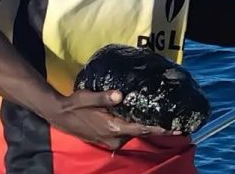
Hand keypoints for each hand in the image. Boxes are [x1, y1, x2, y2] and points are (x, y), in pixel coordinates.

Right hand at [45, 89, 172, 149]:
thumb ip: (103, 97)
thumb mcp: (86, 98)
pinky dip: (135, 128)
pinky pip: (126, 134)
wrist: (59, 115)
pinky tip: (143, 119)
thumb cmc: (74, 105)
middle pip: (141, 132)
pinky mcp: (107, 139)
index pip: (141, 129)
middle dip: (157, 127)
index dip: (159, 128)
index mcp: (112, 128)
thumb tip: (120, 94)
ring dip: (146, 127)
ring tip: (163, 116)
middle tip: (175, 119)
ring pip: (133, 134)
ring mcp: (110, 141)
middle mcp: (114, 138)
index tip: (176, 127)